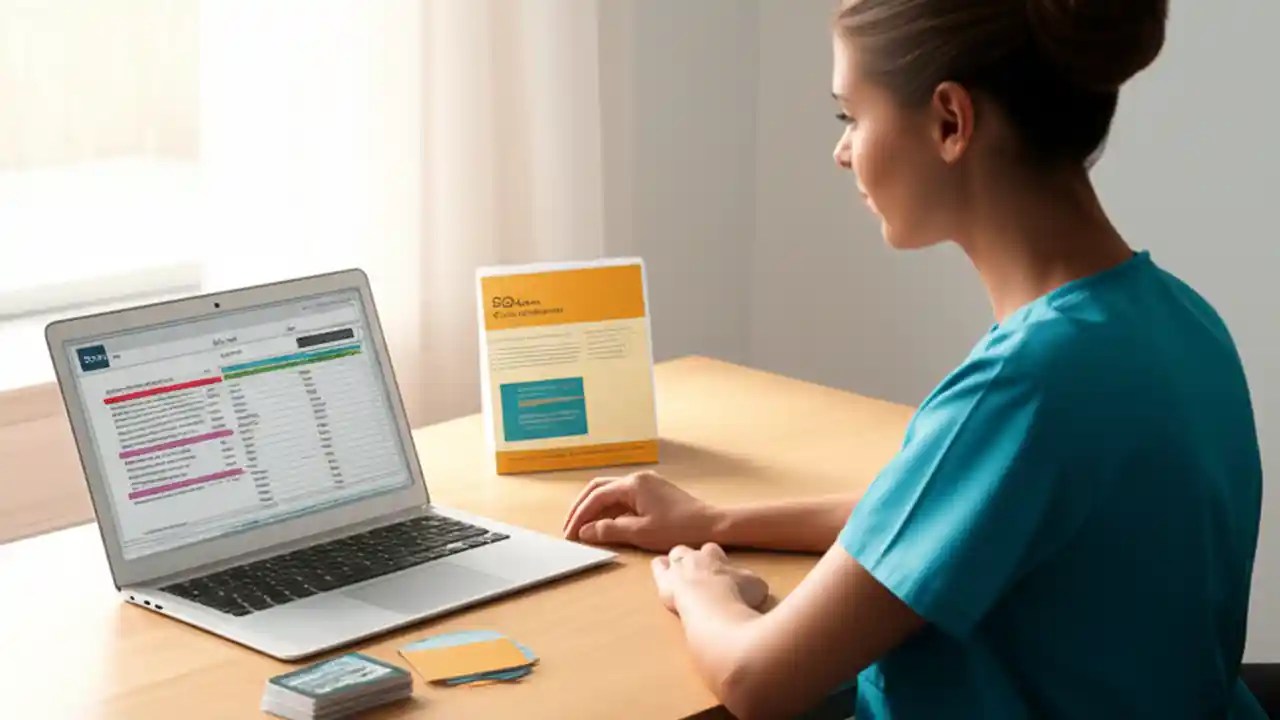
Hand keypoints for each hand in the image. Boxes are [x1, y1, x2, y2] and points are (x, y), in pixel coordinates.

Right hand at [563, 471, 720, 551]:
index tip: (570, 533)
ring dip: (595, 509)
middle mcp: (637, 479)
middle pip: (599, 488)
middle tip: (570, 528)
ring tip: (583, 528)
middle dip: (581, 508)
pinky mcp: (652, 492)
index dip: (579, 515)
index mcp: (633, 484)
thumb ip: (610, 530)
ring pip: (610, 492)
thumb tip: (585, 531)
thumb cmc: (678, 528)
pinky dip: (610, 510)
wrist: (710, 524)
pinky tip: (606, 525)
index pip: (596, 497)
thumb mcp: (641, 532)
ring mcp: (645, 483)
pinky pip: (623, 498)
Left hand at [651, 543, 768, 612]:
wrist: (715, 606)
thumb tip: (755, 585)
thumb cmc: (738, 595)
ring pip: (672, 556)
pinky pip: (658, 568)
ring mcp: (678, 569)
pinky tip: (663, 578)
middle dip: (692, 558)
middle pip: (689, 550)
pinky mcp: (665, 584)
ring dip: (675, 562)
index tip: (719, 570)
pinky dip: (660, 570)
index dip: (715, 559)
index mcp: (716, 556)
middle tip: (699, 573)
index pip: (713, 550)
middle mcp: (695, 557)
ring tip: (679, 573)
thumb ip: (752, 582)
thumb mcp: (757, 587)